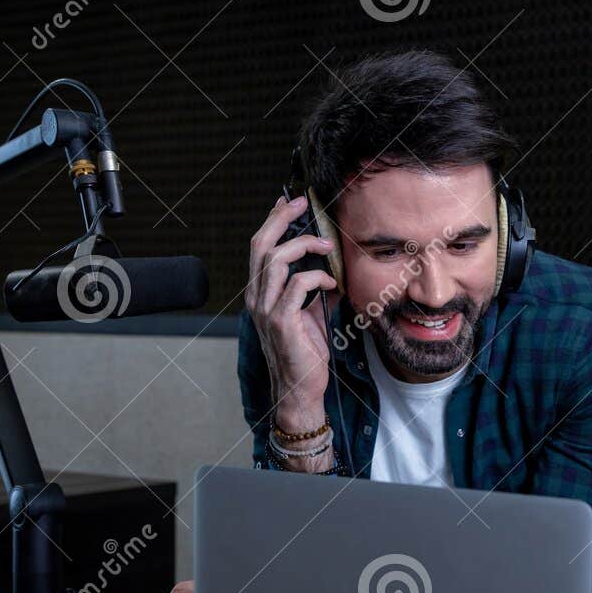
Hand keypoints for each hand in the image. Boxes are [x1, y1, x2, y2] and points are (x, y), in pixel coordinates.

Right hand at [244, 195, 337, 432]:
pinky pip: (296, 286)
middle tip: (302, 205)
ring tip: (325, 247)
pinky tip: (331, 284)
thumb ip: (315, 291)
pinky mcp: (281, 322)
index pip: (260, 248)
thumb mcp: (310, 315)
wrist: (300, 390)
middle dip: (281, 219)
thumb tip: (334, 270)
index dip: (272, 221)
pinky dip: (316, 278)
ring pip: (276, 260)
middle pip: (261, 245)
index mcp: (260, 293)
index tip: (288, 203)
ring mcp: (266, 310)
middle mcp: (257, 298)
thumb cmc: (304, 353)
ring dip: (303, 247)